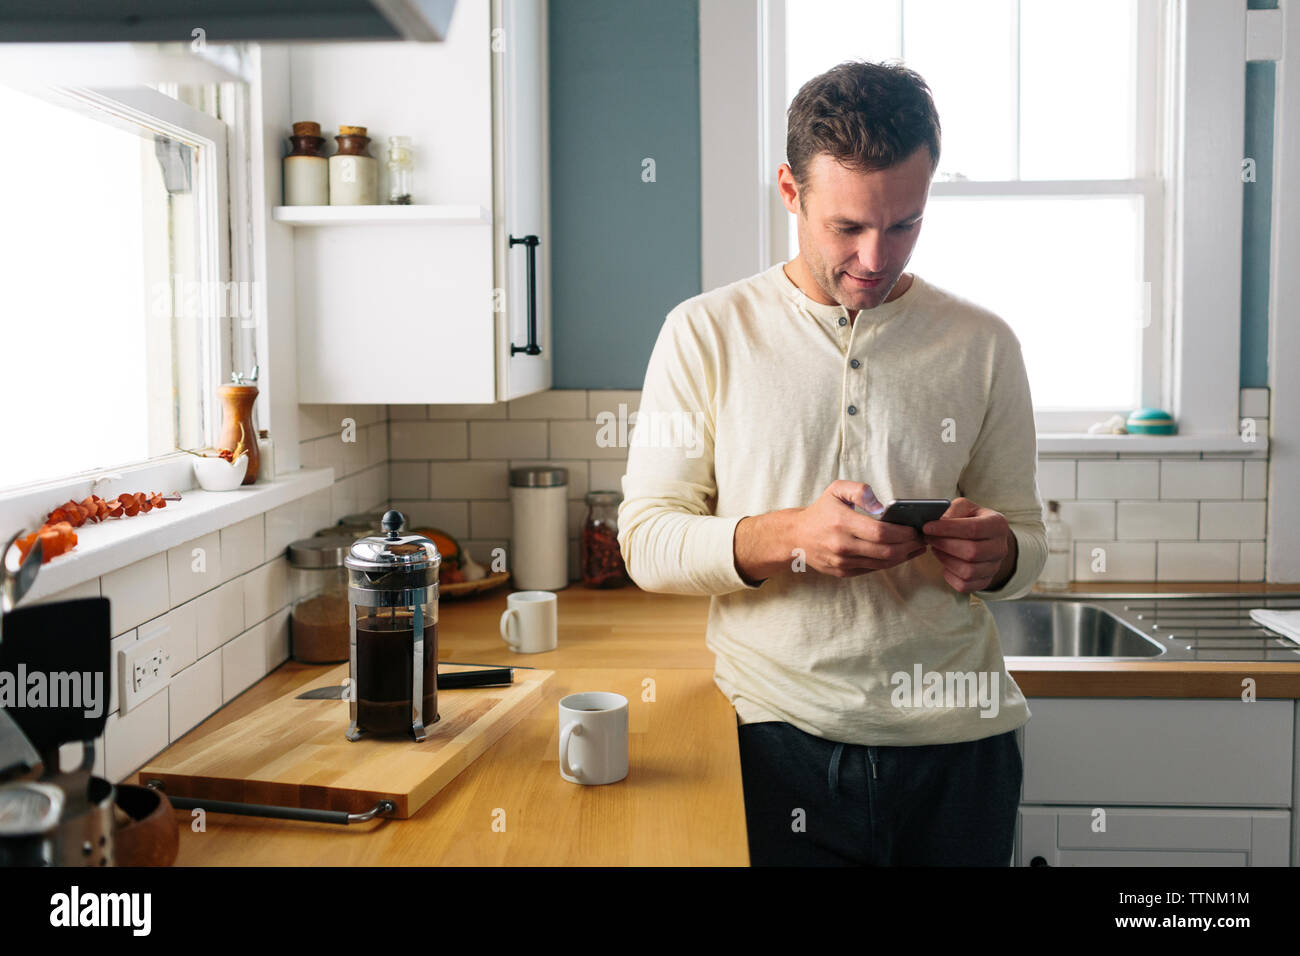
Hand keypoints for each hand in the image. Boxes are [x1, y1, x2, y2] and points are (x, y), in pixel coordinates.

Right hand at [788, 481, 927, 578]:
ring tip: (916, 547)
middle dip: (909, 546)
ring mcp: (842, 562)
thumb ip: (860, 490)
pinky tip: (900, 554)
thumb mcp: (836, 490)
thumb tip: (882, 506)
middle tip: (922, 538)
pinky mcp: (842, 572)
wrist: (796, 536)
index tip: (916, 528)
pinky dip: (889, 562)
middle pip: (886, 551)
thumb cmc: (821, 510)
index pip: (881, 532)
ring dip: (904, 556)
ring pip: (882, 563)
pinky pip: (873, 569)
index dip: (903, 533)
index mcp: (842, 522)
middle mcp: (842, 545)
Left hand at [921, 497, 1015, 592]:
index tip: (927, 527)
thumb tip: (939, 522)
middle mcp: (1001, 548)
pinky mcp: (984, 581)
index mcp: (998, 525)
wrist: (985, 539)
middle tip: (929, 538)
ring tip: (936, 548)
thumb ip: (953, 510)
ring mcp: (994, 567)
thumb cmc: (971, 520)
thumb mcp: (965, 508)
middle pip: (971, 552)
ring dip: (945, 560)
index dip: (948, 529)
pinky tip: (945, 563)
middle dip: (944, 544)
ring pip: (968, 571)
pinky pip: (964, 585)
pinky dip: (949, 576)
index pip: (974, 529)